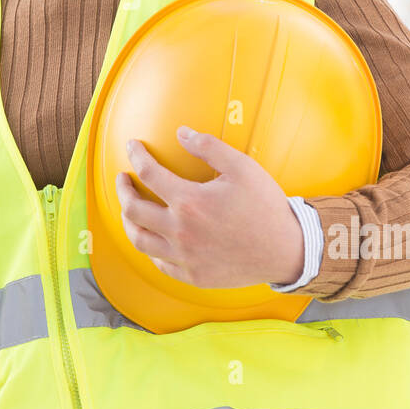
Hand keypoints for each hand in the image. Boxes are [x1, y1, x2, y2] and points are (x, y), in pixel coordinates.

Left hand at [115, 125, 304, 289]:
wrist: (286, 250)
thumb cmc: (265, 206)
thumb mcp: (242, 167)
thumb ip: (208, 147)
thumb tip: (180, 132)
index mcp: (189, 201)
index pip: (148, 173)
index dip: (136, 156)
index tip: (131, 146)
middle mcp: (180, 231)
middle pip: (133, 209)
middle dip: (123, 190)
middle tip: (123, 179)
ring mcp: (184, 257)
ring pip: (139, 240)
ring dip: (129, 221)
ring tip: (129, 209)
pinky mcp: (193, 275)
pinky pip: (160, 263)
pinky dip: (150, 248)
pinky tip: (153, 238)